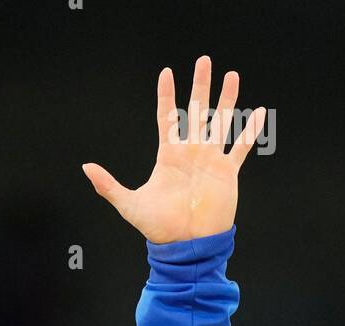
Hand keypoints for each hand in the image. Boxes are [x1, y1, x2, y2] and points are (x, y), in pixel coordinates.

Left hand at [82, 56, 264, 242]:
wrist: (187, 245)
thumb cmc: (158, 228)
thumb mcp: (129, 205)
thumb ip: (108, 185)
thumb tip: (86, 168)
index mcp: (169, 156)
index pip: (166, 117)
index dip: (166, 95)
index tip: (166, 72)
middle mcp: (191, 153)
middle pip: (196, 111)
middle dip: (200, 85)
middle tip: (204, 60)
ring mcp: (210, 160)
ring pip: (220, 121)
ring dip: (227, 99)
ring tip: (231, 74)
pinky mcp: (227, 173)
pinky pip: (241, 147)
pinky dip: (251, 131)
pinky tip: (259, 112)